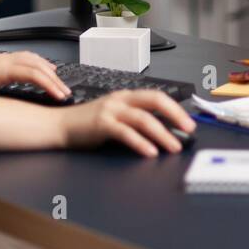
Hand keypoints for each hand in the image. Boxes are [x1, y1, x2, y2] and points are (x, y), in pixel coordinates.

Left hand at [0, 51, 71, 100]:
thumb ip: (2, 107)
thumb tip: (22, 115)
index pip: (32, 74)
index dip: (49, 85)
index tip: (60, 96)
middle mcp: (3, 60)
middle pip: (37, 65)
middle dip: (54, 79)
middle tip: (65, 92)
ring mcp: (3, 58)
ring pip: (34, 58)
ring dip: (49, 70)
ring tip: (60, 84)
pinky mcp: (2, 60)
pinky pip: (27, 57)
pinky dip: (41, 64)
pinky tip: (46, 70)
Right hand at [60, 90, 196, 156]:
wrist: (59, 126)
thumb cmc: (87, 125)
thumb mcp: (114, 118)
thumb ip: (134, 121)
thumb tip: (162, 133)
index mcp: (126, 96)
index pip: (157, 96)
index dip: (175, 108)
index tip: (188, 122)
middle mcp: (120, 100)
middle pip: (155, 101)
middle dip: (175, 115)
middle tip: (189, 130)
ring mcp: (110, 110)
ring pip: (144, 118)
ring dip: (162, 133)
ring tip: (174, 146)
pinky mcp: (101, 124)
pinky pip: (126, 133)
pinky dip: (140, 143)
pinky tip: (150, 152)